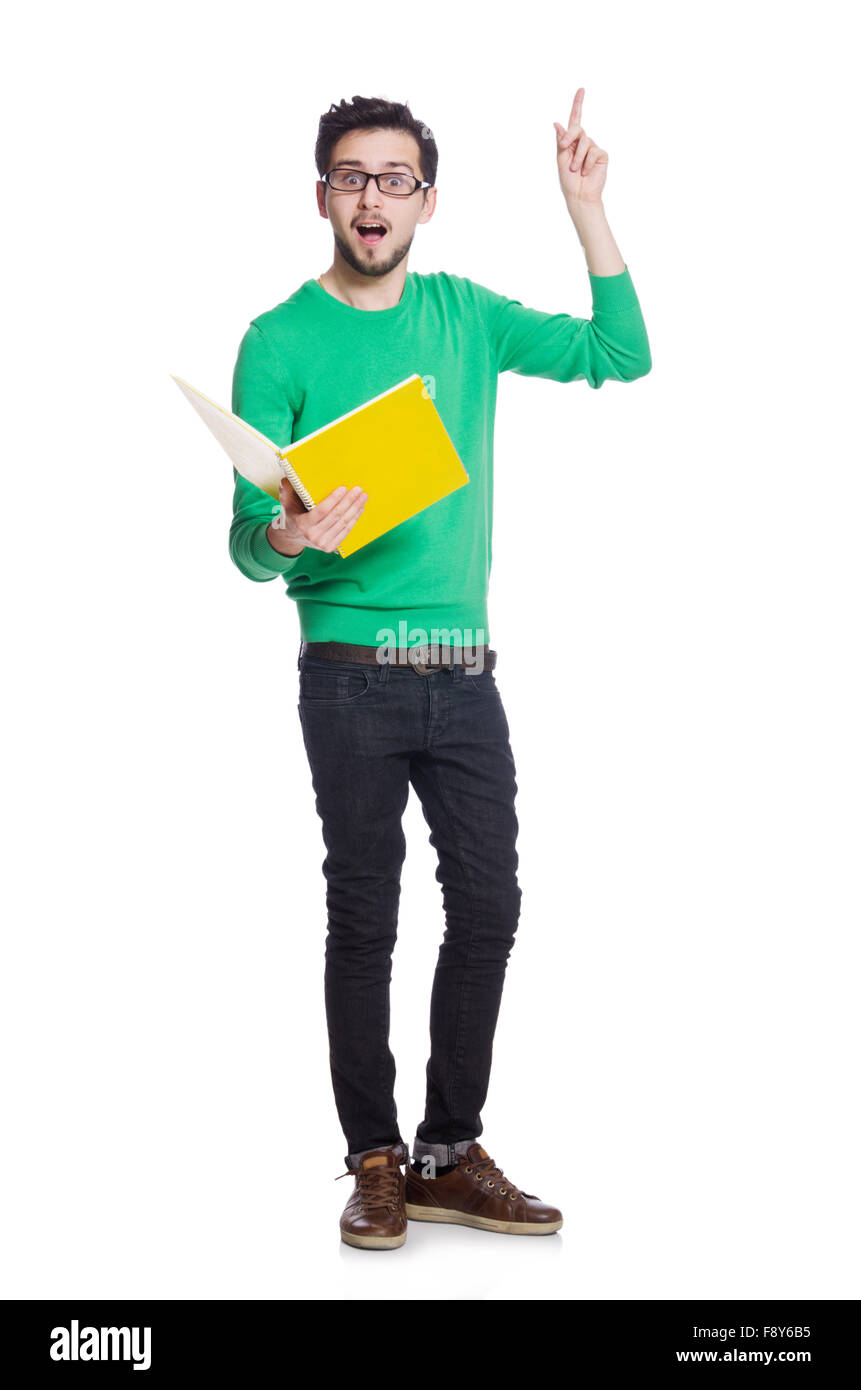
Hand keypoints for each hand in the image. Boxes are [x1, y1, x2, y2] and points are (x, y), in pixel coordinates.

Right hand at [267, 478, 366, 555]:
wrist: (293, 537)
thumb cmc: (292, 516)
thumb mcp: (286, 504)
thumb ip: (286, 492)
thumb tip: (286, 480)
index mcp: (302, 524)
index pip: (322, 511)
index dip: (334, 499)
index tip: (343, 488)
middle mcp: (313, 535)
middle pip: (336, 516)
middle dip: (349, 502)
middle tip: (358, 489)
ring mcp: (323, 543)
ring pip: (343, 524)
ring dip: (355, 509)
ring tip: (363, 497)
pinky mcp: (330, 547)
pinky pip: (345, 531)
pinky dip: (354, 519)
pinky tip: (359, 509)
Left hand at [553, 88, 607, 205]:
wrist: (580, 195)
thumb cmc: (569, 180)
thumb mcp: (561, 158)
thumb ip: (561, 141)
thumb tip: (557, 124)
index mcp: (571, 142)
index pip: (575, 120)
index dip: (578, 104)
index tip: (581, 89)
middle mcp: (583, 142)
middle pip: (577, 128)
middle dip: (569, 136)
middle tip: (564, 147)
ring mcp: (593, 148)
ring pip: (585, 141)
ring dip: (577, 157)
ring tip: (576, 169)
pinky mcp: (602, 155)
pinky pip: (594, 151)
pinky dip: (587, 162)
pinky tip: (586, 171)